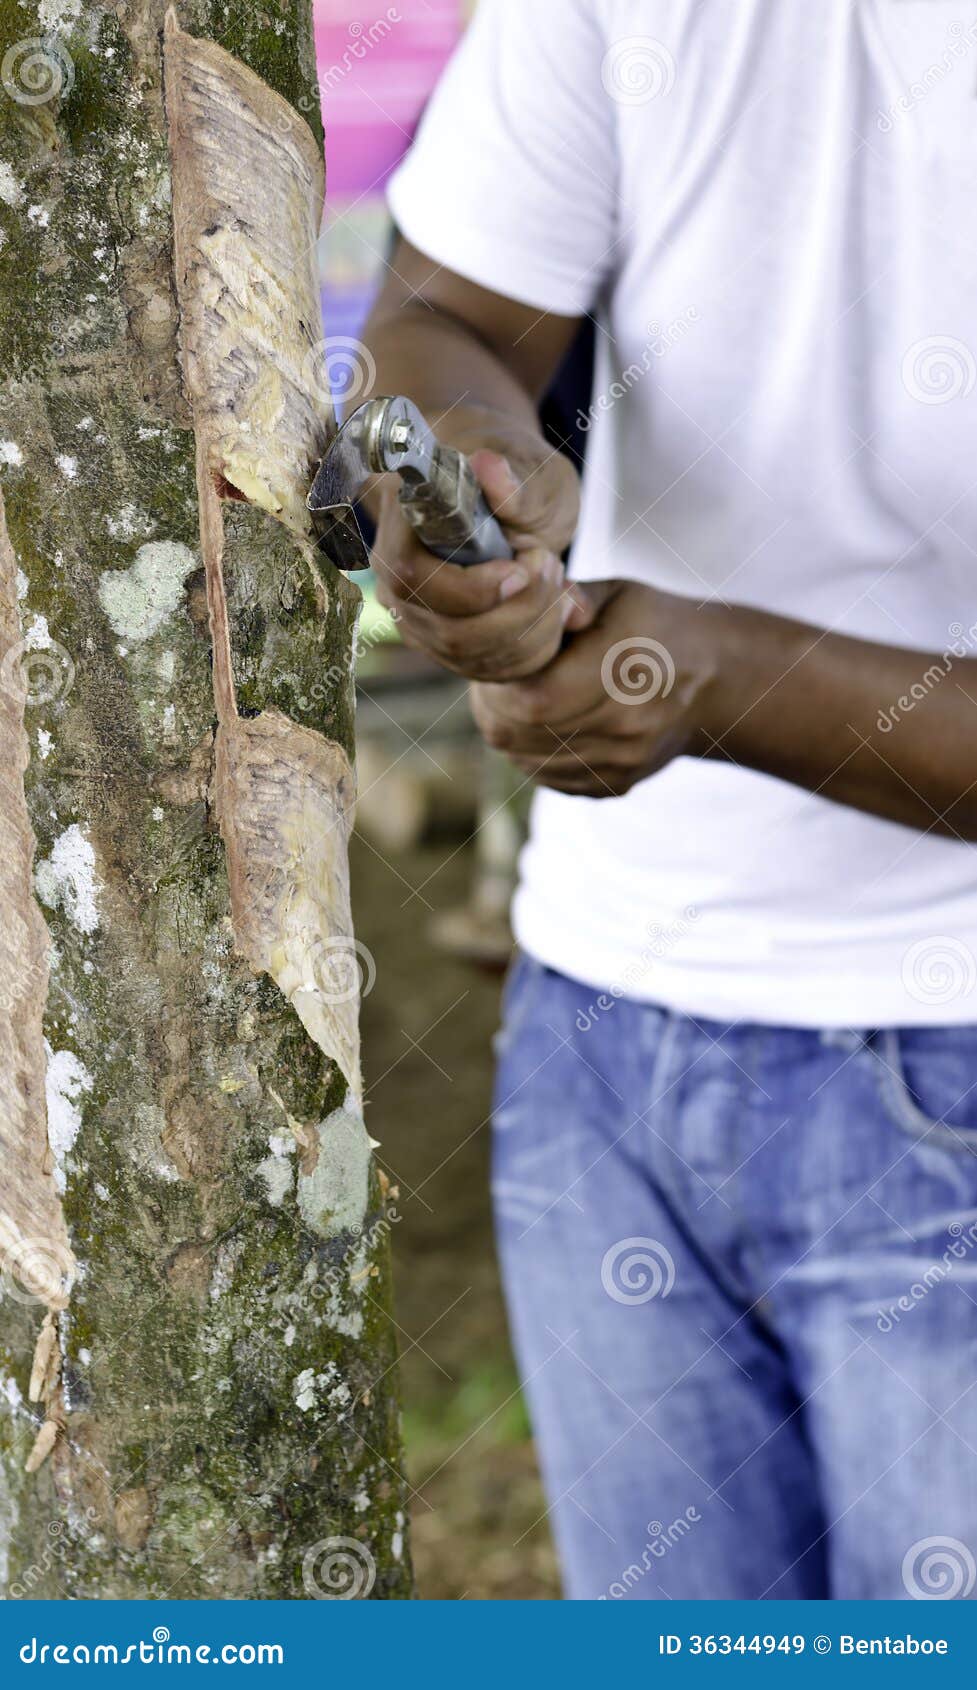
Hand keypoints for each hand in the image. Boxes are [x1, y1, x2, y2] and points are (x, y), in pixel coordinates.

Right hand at [370, 415, 593, 680]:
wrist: (515, 496)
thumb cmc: (518, 476)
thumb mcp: (530, 471)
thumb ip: (512, 478)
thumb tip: (487, 464)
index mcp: (403, 526)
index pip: (414, 578)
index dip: (471, 588)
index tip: (523, 569)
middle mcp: (398, 579)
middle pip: (447, 630)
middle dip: (515, 612)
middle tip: (553, 571)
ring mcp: (419, 618)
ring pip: (470, 656)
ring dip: (531, 630)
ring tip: (560, 586)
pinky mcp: (446, 645)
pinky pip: (488, 670)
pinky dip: (534, 650)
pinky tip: (555, 613)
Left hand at [471, 582, 720, 796]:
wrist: (713, 682)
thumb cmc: (655, 626)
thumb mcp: (615, 596)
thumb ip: (564, 598)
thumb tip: (521, 594)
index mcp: (621, 668)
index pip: (531, 698)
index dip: (498, 685)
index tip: (493, 664)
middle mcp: (624, 724)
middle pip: (521, 734)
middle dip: (492, 708)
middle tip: (492, 683)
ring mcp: (620, 762)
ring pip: (527, 760)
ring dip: (508, 732)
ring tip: (512, 700)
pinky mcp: (614, 785)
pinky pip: (548, 778)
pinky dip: (531, 753)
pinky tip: (541, 724)